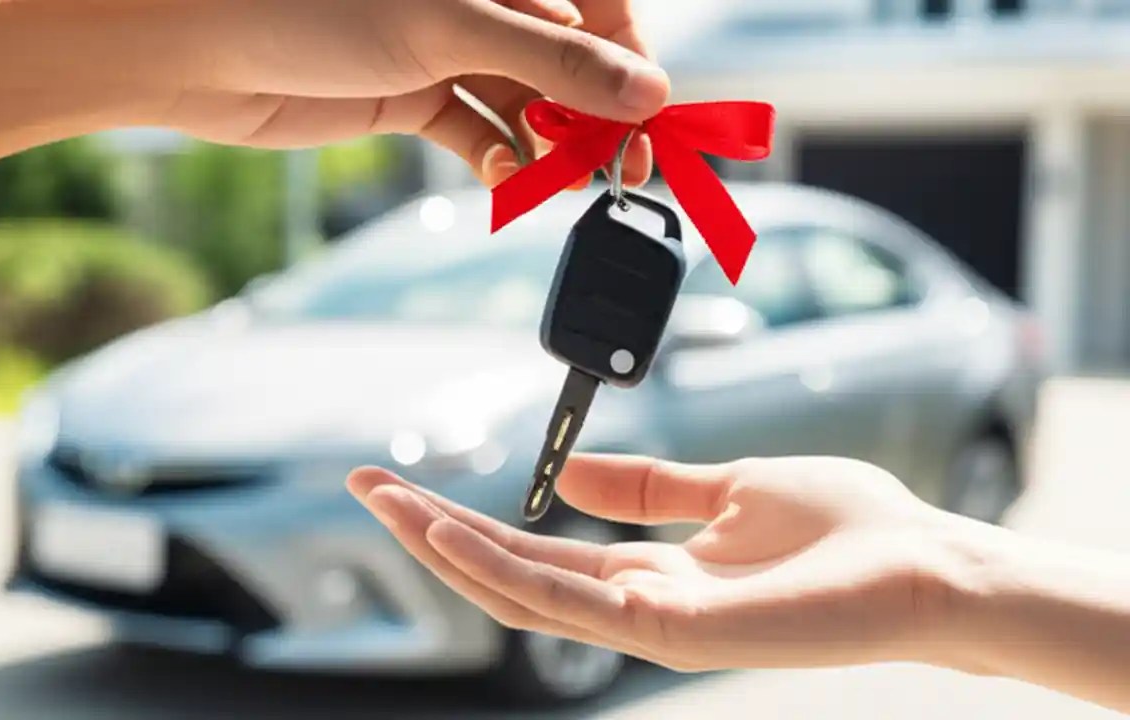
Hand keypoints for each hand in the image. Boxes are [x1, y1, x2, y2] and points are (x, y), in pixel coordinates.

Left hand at [162, 0, 665, 186]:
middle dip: (595, 117)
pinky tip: (504, 177)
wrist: (200, 47)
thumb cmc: (314, 4)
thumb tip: (648, 93)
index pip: (598, 8)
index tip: (652, 123)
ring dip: (549, 146)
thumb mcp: (450, 27)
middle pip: (565, 61)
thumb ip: (553, 61)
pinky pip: (476, 130)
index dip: (631, 65)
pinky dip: (497, 157)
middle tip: (619, 172)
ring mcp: (443, 48)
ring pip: (524, 102)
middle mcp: (479, 2)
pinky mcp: (409, 95)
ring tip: (568, 187)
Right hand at [347, 454, 971, 671]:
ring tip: (389, 506)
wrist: (922, 564)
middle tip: (366, 487)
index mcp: (648, 570)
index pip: (534, 548)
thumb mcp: (725, 486)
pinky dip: (505, 571)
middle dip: (432, 532)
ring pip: (522, 593)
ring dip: (448, 550)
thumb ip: (647, 486)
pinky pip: (570, 603)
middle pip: (509, 571)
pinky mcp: (671, 632)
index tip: (409, 481)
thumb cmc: (844, 527)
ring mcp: (648, 625)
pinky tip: (454, 537)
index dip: (465, 519)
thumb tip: (569, 472)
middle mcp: (635, 603)